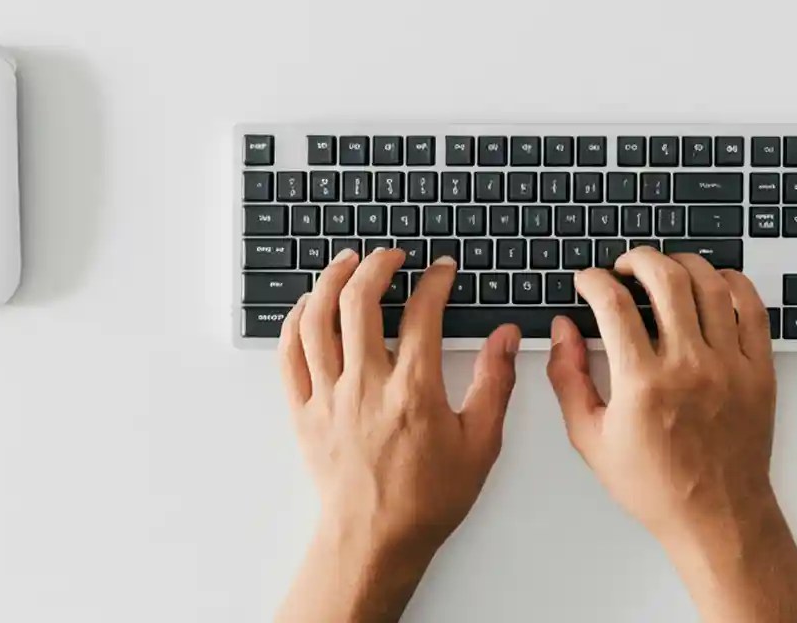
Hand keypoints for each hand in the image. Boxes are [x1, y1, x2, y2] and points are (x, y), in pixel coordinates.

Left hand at [276, 248, 520, 622]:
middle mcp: (366, 385)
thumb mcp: (480, 443)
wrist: (375, 540)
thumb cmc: (427, 499)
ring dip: (332, 281)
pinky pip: (290, 354)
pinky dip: (296, 321)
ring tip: (346, 262)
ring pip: (318, 319)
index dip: (434, 280)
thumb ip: (494, 383)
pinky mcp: (304, 412)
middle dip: (377, 265)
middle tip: (391, 255)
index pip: (423, 313)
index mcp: (414, 390)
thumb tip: (506, 338)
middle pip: (361, 301)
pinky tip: (310, 306)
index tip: (441, 270)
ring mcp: (329, 397)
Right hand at [547, 247, 796, 622]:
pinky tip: (714, 284)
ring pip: (710, 284)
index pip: (613, 303)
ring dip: (682, 264)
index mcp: (642, 383)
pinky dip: (732, 284)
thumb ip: (568, 378)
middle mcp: (688, 366)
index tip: (587, 281)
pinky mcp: (758, 370)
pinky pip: (752, 308)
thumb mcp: (590, 438)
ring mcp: (729, 365)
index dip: (594, 280)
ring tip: (665, 270)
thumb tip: (561, 331)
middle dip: (638, 259)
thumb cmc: (655, 485)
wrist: (716, 515)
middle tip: (625, 267)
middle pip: (665, 278)